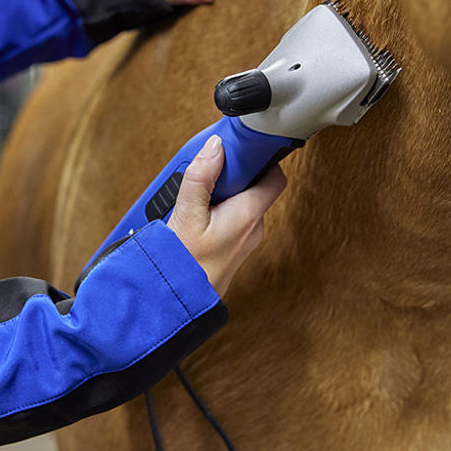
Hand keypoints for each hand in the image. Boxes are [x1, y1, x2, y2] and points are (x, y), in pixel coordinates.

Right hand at [167, 135, 286, 296]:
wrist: (176, 303)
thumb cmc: (184, 264)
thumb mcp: (186, 214)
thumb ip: (201, 177)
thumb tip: (216, 146)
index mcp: (249, 215)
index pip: (274, 176)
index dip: (262, 158)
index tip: (241, 148)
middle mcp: (253, 228)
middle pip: (253, 187)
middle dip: (231, 175)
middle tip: (204, 171)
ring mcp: (243, 241)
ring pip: (238, 203)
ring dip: (218, 194)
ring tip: (190, 196)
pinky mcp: (231, 249)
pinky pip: (228, 219)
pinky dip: (213, 210)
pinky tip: (190, 214)